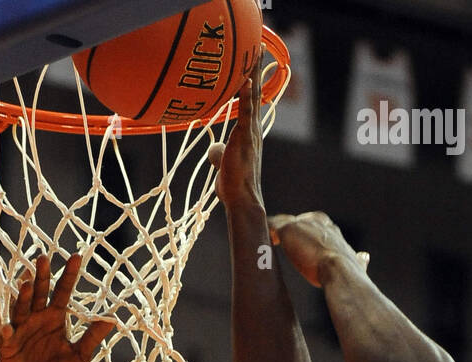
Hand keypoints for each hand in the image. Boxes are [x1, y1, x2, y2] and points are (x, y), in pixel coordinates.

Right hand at [0, 255, 112, 361]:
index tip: (77, 256)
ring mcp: (21, 329)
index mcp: (55, 319)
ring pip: (22, 308)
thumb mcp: (78, 356)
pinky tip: (8, 328)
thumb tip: (112, 320)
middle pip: (40, 293)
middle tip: (44, 258)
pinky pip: (7, 336)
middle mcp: (37, 318)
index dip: (69, 275)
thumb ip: (92, 337)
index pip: (63, 292)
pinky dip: (7, 331)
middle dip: (41, 276)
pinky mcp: (8, 345)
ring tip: (27, 284)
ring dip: (24, 297)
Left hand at [208, 57, 263, 207]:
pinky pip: (245, 113)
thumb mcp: (223, 165)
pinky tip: (245, 81)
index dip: (251, 87)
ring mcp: (250, 134)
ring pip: (253, 100)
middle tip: (258, 51)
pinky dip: (245, 97)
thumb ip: (219, 154)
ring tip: (255, 56)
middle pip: (256, 96)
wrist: (241, 200)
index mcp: (249, 136)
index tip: (251, 69)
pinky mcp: (244, 138)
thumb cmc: (234, 187)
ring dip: (253, 77)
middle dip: (256, 74)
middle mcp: (253, 131)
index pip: (251, 106)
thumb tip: (213, 148)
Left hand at [268, 211, 369, 287]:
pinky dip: (263, 232)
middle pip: (294, 221)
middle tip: (272, 241)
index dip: (301, 234)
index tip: (294, 244)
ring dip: (270, 231)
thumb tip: (365, 257)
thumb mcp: (356, 264)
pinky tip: (256, 242)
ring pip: (280, 223)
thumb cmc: (349, 273)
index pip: (312, 224)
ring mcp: (301, 223)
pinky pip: (270, 227)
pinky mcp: (288, 230)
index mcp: (330, 228)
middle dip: (284, 230)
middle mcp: (315, 220)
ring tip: (259, 240)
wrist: (340, 272)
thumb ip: (358, 260)